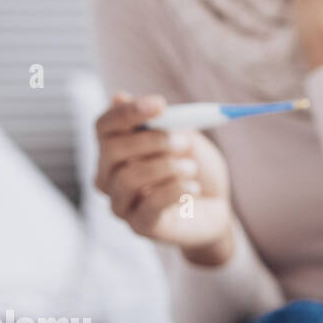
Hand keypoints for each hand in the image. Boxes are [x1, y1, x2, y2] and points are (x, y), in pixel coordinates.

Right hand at [93, 92, 234, 263]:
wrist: (218, 207)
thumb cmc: (197, 169)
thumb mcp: (186, 138)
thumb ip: (159, 122)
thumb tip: (119, 97)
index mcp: (117, 149)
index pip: (104, 126)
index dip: (128, 112)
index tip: (161, 104)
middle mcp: (109, 176)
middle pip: (111, 150)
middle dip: (151, 141)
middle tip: (183, 141)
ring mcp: (121, 203)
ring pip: (128, 178)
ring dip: (166, 167)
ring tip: (192, 168)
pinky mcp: (140, 225)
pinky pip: (149, 205)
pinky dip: (175, 190)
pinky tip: (193, 187)